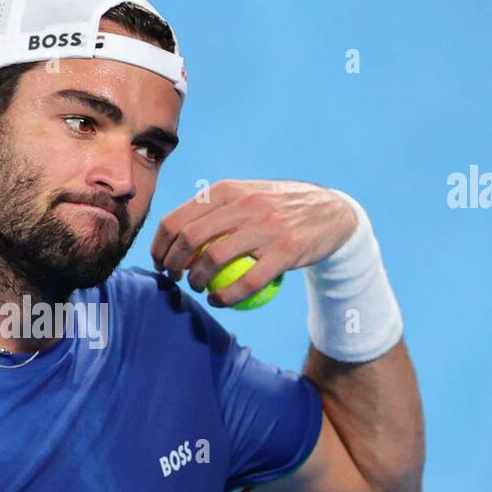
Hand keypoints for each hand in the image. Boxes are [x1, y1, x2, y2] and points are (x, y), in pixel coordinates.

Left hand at [149, 179, 359, 306]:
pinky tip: (218, 301)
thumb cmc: (278, 209)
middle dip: (171, 265)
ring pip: (213, 260)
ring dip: (196, 282)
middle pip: (188, 239)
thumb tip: (171, 233)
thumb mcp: (246, 195)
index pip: (176, 219)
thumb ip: (213, 209)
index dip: (159, 246)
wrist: (332, 212)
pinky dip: (226, 296)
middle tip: (174, 278)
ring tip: (198, 288)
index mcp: (227, 190)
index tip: (159, 263)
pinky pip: (247, 282)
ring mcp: (266, 227)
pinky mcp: (286, 250)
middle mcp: (244, 204)